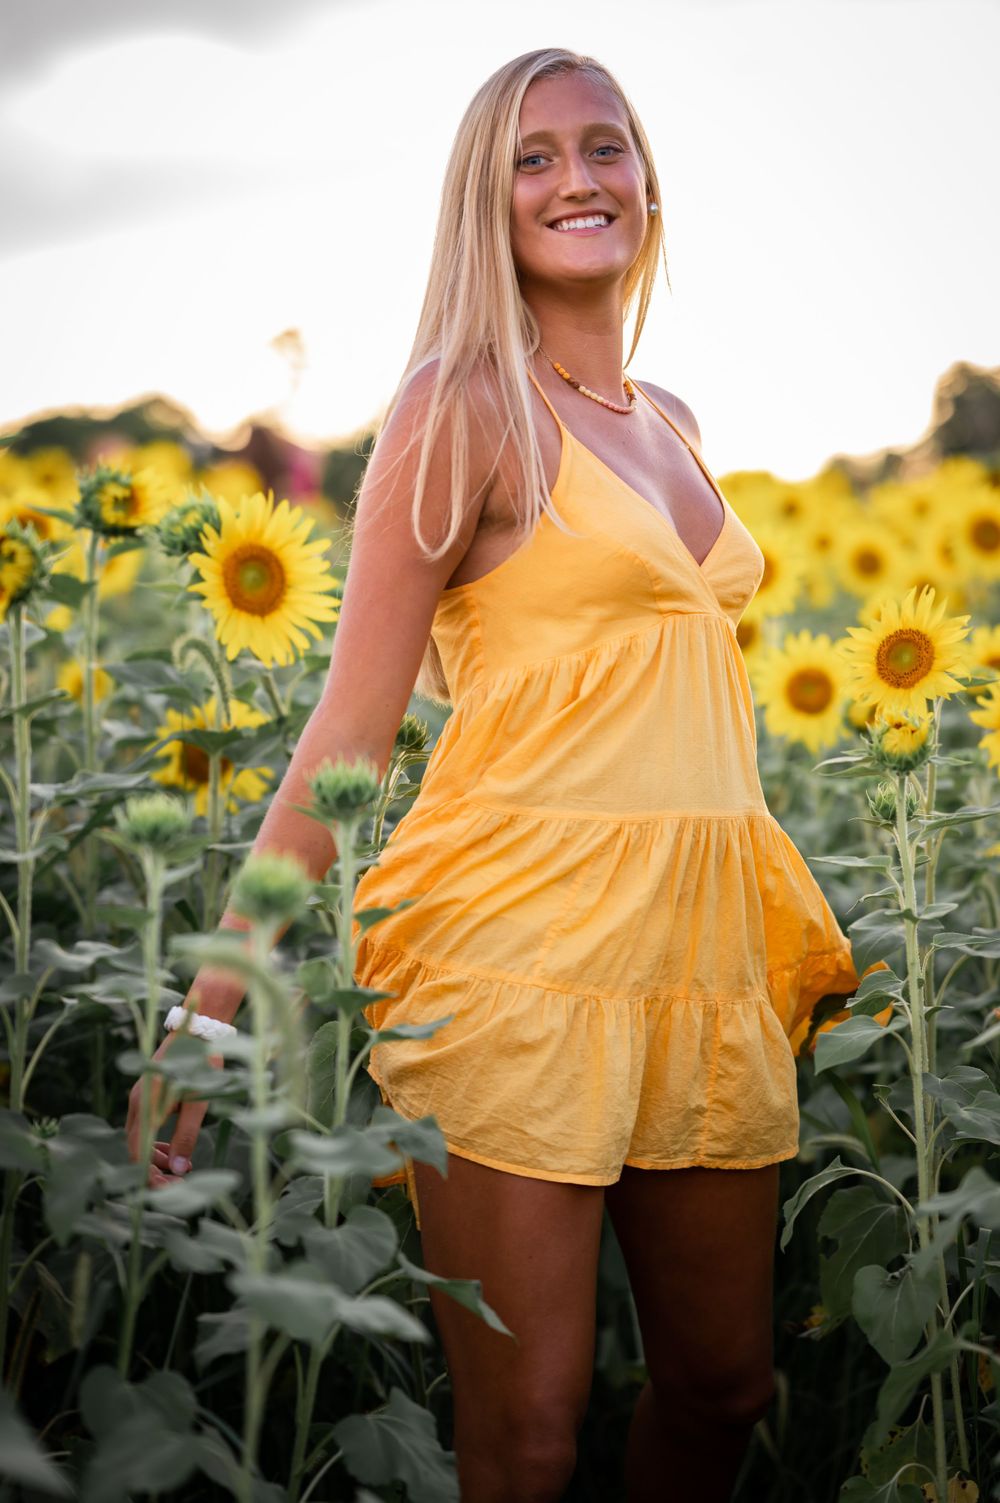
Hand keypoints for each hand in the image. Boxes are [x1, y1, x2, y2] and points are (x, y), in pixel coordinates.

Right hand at [125, 1028, 224, 1189]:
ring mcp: (140, 1097)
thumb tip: (178, 1168)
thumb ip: (186, 1135)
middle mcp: (137, 1102)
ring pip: (140, 1137)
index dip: (149, 1175)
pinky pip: (145, 1125)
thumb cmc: (201, 1064)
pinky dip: (156, 1140)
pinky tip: (173, 1149)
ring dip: (156, 1156)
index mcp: (147, 1105)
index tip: (165, 1190)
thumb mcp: (198, 1103)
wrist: (199, 1029)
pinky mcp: (148, 1094)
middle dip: (154, 1169)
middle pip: (136, 1146)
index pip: (138, 1150)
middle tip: (177, 1183)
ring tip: (180, 1168)